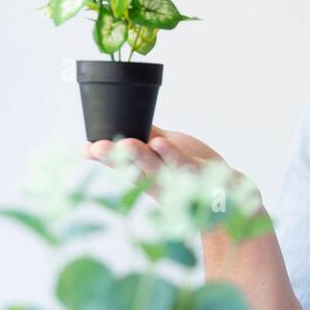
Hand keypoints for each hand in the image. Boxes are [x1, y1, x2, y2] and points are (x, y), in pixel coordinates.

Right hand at [84, 124, 229, 191]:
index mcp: (145, 172)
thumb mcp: (167, 149)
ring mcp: (177, 178)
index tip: (84, 151)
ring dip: (139, 156)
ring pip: (155, 166)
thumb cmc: (192, 170)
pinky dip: (171, 155)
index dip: (103, 157)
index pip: (120, 163)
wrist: (225, 192)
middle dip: (114, 156)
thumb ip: (148, 134)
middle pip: (132, 165)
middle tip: (96, 148)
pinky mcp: (198, 175)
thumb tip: (124, 116)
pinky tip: (160, 144)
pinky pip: (183, 164)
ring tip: (125, 144)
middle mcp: (157, 178)